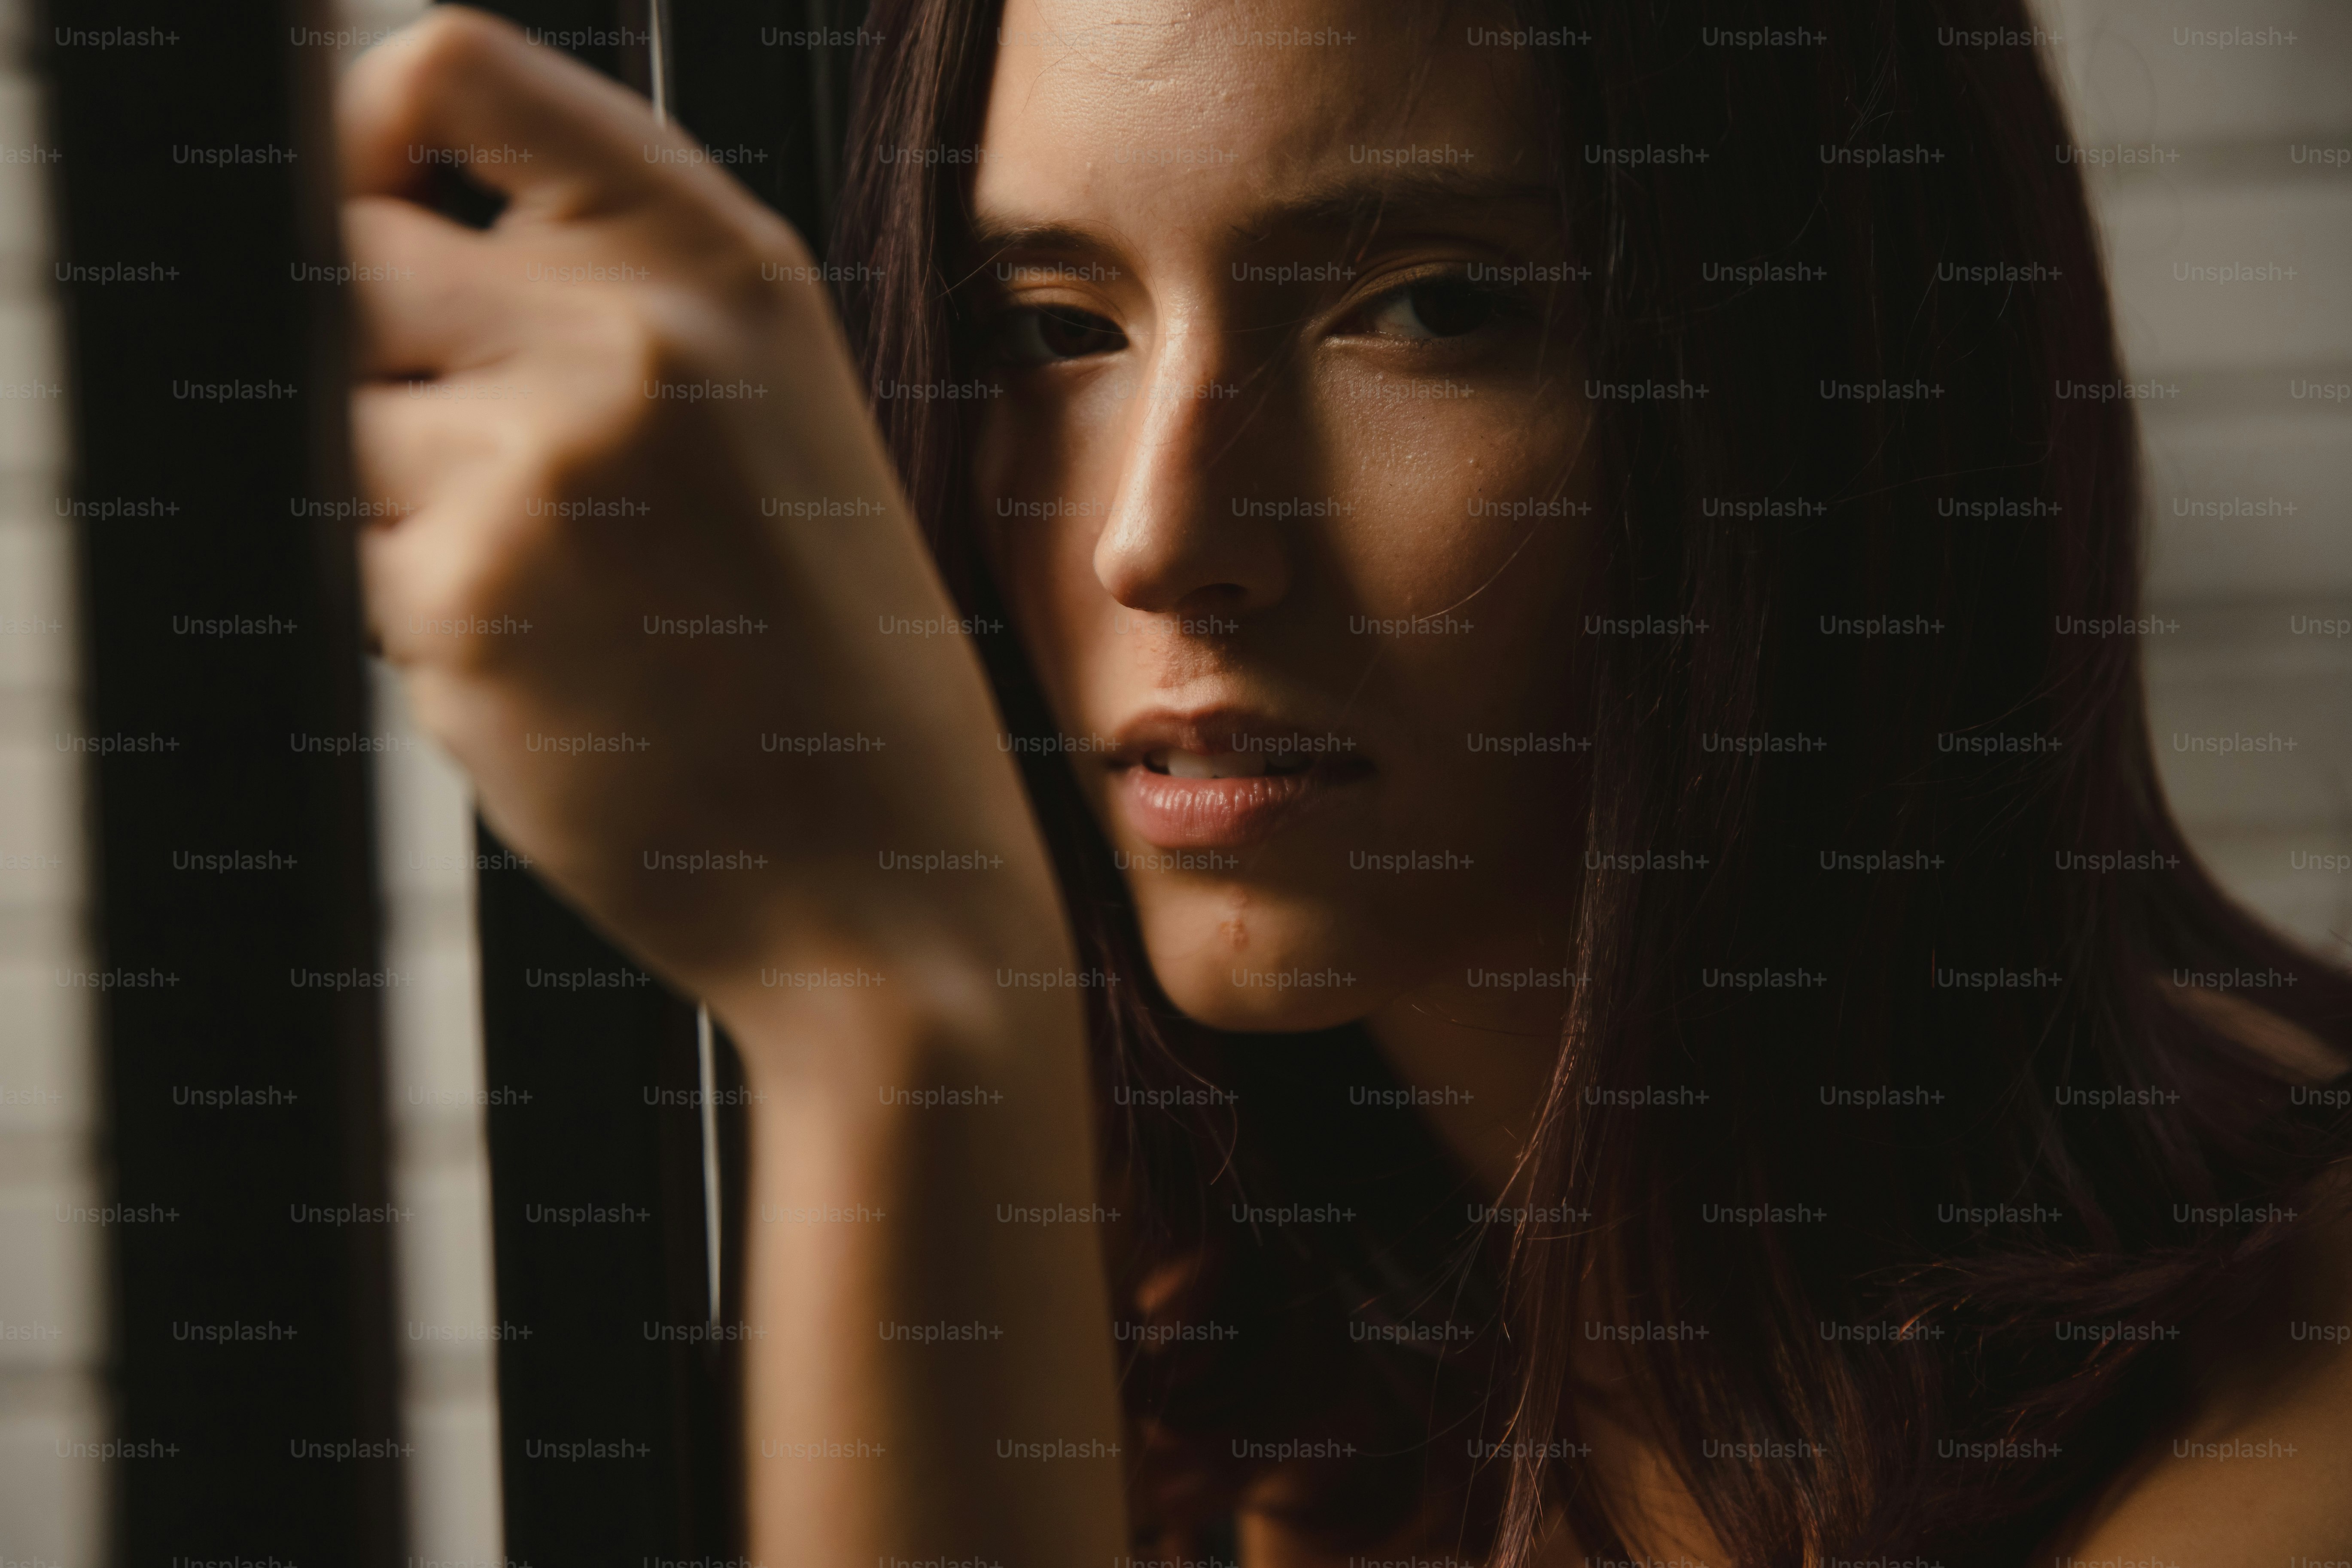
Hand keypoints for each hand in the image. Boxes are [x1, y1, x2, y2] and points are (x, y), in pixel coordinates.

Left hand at [339, 9, 1065, 1027]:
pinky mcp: (461, 597)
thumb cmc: (836, 667)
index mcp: (723, 264)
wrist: (891, 881)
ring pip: (343, 415)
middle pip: (354, 246)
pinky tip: (557, 669)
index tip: (375, 201)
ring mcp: (539, 465)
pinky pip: (356, 552)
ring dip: (409, 498)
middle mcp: (629, 335)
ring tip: (566, 593)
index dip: (367, 123)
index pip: (453, 65)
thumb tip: (388, 220)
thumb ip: (613, 287)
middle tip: (513, 475)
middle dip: (392, 358)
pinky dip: (425, 608)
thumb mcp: (778, 413)